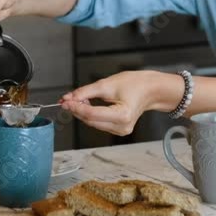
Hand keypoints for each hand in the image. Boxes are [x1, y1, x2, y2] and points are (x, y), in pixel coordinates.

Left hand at [59, 71, 181, 135]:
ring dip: (83, 112)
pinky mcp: (119, 130)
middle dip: (77, 109)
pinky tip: (88, 105)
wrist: (151, 89)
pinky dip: (90, 115)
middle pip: (90, 120)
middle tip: (67, 98)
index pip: (91, 114)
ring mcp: (121, 130)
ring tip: (79, 99)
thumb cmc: (135, 84)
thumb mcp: (107, 84)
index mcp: (122, 115)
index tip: (64, 101)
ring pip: (93, 123)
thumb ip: (85, 92)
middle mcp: (122, 126)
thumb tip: (69, 98)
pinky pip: (98, 123)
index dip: (75, 107)